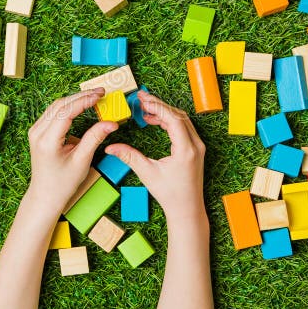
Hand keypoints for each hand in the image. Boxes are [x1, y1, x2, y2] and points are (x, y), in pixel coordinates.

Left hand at [27, 89, 118, 213]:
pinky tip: (81, 105)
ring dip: (75, 99)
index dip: (84, 100)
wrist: (45, 195)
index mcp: (47, 141)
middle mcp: (37, 133)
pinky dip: (68, 106)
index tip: (100, 95)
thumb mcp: (82, 161)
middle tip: (101, 92)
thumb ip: (95, 138)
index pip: (66, 112)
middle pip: (60, 105)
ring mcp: (35, 131)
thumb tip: (111, 122)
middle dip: (81, 96)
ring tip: (94, 96)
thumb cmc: (63, 183)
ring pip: (56, 106)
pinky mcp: (38, 131)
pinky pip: (53, 113)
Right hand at [105, 90, 206, 220]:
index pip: (173, 118)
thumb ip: (129, 157)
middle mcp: (195, 145)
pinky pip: (183, 127)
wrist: (187, 210)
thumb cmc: (170, 194)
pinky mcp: (195, 149)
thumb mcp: (147, 174)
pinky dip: (169, 121)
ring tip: (145, 109)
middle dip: (159, 105)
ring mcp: (197, 146)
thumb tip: (109, 147)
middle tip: (141, 98)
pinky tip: (154, 121)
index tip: (142, 99)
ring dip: (164, 112)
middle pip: (178, 115)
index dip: (157, 106)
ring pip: (181, 120)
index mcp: (186, 149)